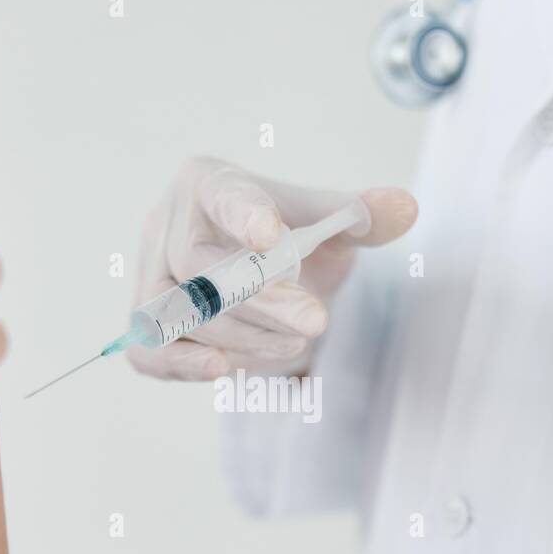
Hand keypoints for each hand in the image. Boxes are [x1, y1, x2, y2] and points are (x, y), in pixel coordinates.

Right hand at [130, 157, 417, 379]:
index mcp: (209, 182)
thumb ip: (362, 216)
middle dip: (260, 301)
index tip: (271, 235)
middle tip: (315, 323)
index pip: (222, 194)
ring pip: (176, 314)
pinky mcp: (146, 326)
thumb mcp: (331, 226)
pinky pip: (148, 350)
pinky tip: (224, 370)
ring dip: (240, 337)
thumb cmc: (291, 241)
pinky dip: (182, 364)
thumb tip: (406, 207)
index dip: (244, 215)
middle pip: (199, 267)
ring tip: (294, 342)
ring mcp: (150, 276)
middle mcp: (168, 223)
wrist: (265, 279)